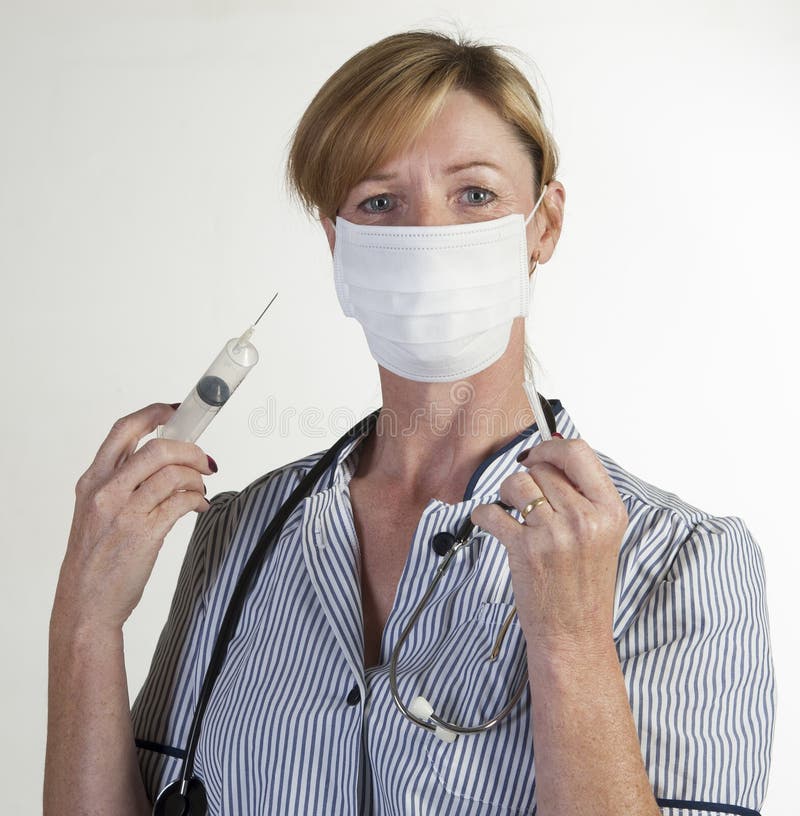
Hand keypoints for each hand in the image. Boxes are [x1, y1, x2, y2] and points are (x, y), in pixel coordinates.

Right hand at [52, 403, 215, 632]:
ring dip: (197, 478)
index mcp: (92, 481)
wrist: (85, 605)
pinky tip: (199, 507)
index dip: (154, 413)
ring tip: (201, 490)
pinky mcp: (144, 533)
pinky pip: (182, 502)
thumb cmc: (95, 561)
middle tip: (205, 460)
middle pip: (157, 447)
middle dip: (190, 449)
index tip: (176, 411)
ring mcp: (124, 512)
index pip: (124, 430)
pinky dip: (198, 500)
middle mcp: (105, 491)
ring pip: (174, 473)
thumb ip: (122, 484)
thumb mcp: (96, 513)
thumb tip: (164, 463)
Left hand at [470, 437, 627, 658]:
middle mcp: (585, 519)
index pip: (578, 452)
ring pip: (516, 483)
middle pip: (542, 468)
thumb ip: (583, 496)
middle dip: (527, 477)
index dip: (551, 447)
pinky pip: (490, 511)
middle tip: (526, 500)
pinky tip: (494, 526)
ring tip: (512, 512)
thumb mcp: (602, 535)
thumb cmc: (584, 585)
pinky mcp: (524, 549)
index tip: (538, 456)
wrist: (574, 634)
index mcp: (610, 511)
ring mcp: (554, 534)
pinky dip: (484, 515)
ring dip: (506, 494)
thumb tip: (549, 455)